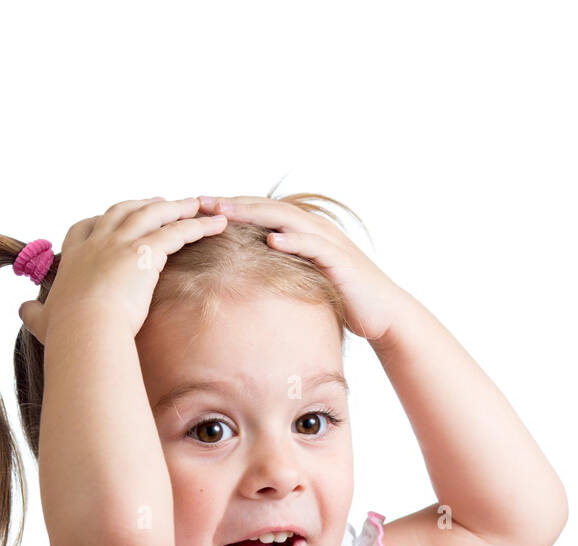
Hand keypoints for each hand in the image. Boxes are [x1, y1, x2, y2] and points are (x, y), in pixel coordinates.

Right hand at [18, 196, 226, 342]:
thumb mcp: (42, 319)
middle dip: (143, 204)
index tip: (113, 219)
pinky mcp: (145, 253)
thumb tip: (24, 311)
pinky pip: (177, 232)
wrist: (85, 331)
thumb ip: (34, 312)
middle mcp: (98, 242)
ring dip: (177, 206)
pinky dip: (198, 225)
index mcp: (75, 256)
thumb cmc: (66, 331)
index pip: (85, 227)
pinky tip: (215, 223)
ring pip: (154, 213)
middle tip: (162, 202)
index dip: (100, 222)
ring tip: (198, 203)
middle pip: (122, 211)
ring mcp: (122, 244)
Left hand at [196, 194, 405, 343]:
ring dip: (253, 214)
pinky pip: (313, 246)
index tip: (195, 208)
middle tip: (199, 200)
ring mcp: (327, 241)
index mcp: (301, 231)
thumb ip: (279, 273)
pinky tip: (270, 239)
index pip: (260, 213)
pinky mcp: (339, 260)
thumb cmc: (341, 300)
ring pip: (285, 219)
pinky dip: (292, 240)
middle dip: (232, 203)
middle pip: (266, 208)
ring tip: (224, 211)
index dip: (229, 208)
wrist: (382, 314)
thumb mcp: (303, 283)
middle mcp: (313, 228)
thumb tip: (247, 280)